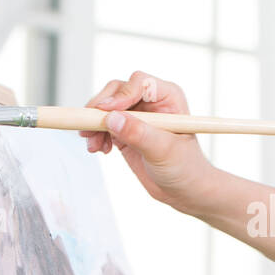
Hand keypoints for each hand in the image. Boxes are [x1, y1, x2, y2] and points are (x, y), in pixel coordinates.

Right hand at [81, 71, 218, 212]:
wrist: (184, 191)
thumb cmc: (186, 168)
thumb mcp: (163, 151)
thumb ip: (139, 133)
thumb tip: (112, 118)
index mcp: (168, 97)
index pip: (140, 83)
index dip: (121, 94)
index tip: (106, 111)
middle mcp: (151, 102)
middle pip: (117, 92)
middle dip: (101, 109)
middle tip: (89, 128)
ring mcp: (137, 116)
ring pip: (106, 108)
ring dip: (95, 125)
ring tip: (94, 146)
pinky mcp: (126, 131)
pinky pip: (104, 124)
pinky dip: (96, 135)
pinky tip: (99, 149)